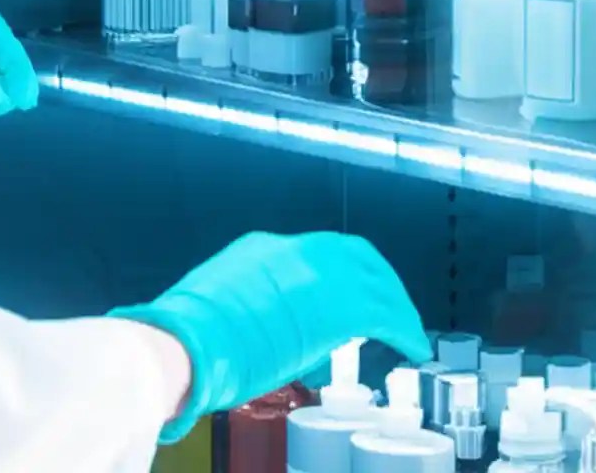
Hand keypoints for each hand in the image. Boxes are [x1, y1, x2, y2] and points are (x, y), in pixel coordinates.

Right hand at [109, 231, 429, 441]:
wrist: (184, 342)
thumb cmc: (186, 336)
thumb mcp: (216, 306)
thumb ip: (244, 309)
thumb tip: (254, 336)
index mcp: (262, 249)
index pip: (316, 254)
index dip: (339, 276)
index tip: (347, 298)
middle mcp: (293, 250)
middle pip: (355, 255)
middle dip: (377, 280)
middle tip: (389, 309)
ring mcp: (317, 274)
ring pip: (376, 282)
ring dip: (396, 306)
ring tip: (408, 332)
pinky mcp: (338, 306)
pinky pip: (385, 315)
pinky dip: (404, 329)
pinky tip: (411, 347)